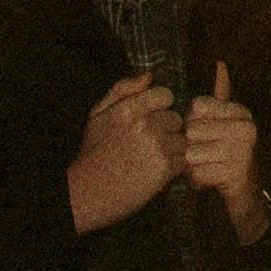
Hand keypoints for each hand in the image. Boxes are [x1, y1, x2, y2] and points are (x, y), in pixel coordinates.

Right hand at [65, 77, 186, 234]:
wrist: (87, 194)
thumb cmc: (93, 153)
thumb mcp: (98, 115)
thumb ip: (122, 90)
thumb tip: (149, 76)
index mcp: (128, 109)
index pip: (165, 95)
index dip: (159, 107)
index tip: (149, 120)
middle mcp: (145, 125)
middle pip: (175, 118)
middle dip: (166, 129)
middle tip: (148, 144)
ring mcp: (157, 147)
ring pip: (181, 139)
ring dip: (172, 148)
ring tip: (151, 158)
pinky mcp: (165, 169)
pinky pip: (183, 160)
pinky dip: (173, 166)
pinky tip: (155, 171)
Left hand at [179, 61, 266, 238]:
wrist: (249, 194)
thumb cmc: (230, 154)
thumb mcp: (228, 122)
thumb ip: (221, 95)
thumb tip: (220, 63)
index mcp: (241, 112)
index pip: (197, 106)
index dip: (192, 122)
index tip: (203, 133)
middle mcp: (246, 128)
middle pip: (191, 130)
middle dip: (189, 146)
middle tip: (202, 155)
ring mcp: (243, 152)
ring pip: (191, 153)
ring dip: (191, 165)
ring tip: (205, 167)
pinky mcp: (235, 175)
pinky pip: (197, 174)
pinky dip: (197, 181)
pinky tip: (208, 181)